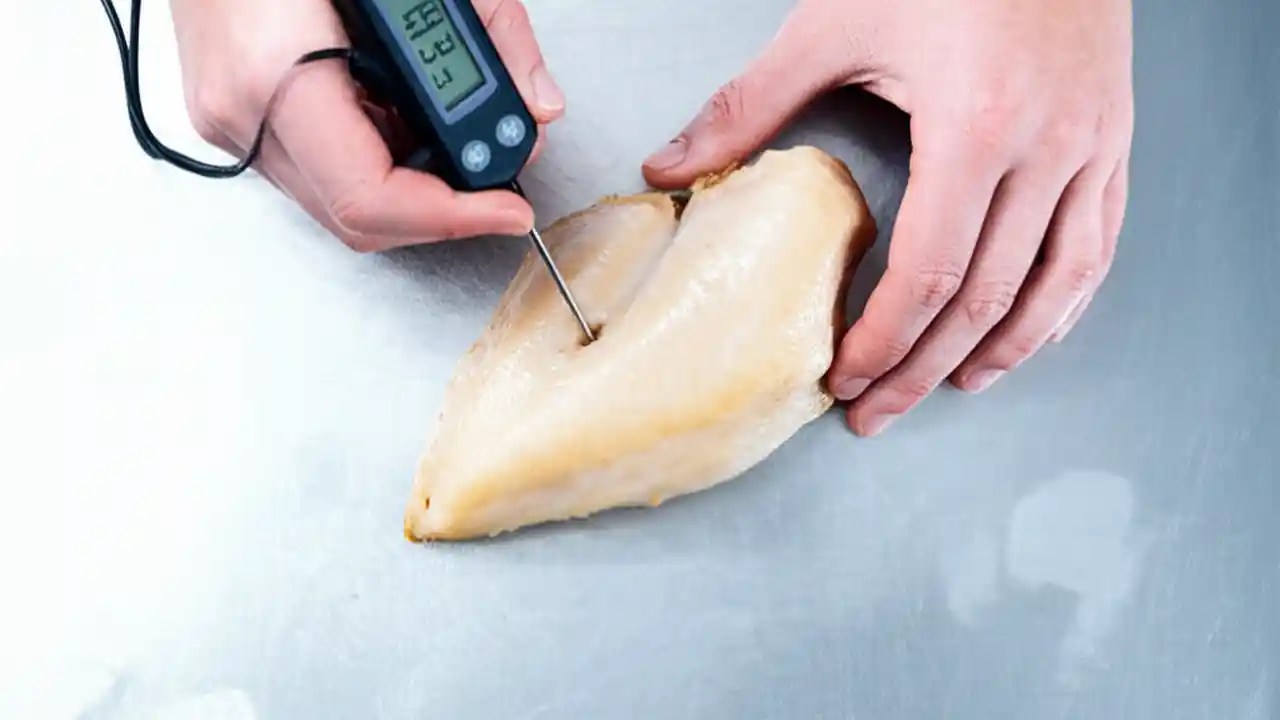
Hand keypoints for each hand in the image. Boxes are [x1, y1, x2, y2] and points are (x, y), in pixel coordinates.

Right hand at [170, 0, 564, 250]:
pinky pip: (318, 171)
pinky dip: (377, 160)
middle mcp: (240, 112)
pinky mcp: (233, 118)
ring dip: (413, 185)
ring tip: (457, 136)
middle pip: (361, 217)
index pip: (371, 198)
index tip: (508, 210)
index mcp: (275, 73)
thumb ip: (494, 28)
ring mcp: (229, 121)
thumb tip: (537, 103)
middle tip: (499, 177)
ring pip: (340, 203)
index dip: (452, 216)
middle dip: (443, 207)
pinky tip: (404, 118)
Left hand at [643, 0, 1133, 435]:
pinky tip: (1027, 333)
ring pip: (1050, 287)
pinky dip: (1059, 305)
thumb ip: (749, 106)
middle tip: (877, 409)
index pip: (929, 272)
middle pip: (984, 299)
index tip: (845, 375)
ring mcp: (1090, 151)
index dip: (884, 339)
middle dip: (924, 367)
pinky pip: (1096, 250)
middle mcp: (1044, 150)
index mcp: (975, 125)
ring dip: (999, 352)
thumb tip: (669, 168)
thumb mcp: (836, 24)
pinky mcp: (1111, 144)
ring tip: (948, 389)